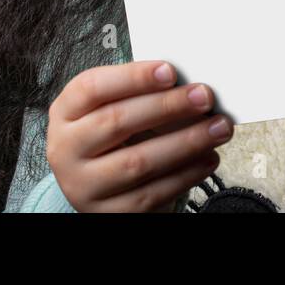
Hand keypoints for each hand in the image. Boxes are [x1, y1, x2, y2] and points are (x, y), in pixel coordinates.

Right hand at [45, 60, 234, 211]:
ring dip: (186, 142)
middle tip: (204, 97)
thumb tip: (189, 86)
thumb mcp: (114, 106)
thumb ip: (142, 93)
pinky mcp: (107, 213)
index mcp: (66, 111)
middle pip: (116, 122)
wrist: (100, 184)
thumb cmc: (114, 133)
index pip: (93, 88)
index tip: (171, 71)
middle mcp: (65, 149)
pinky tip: (209, 157)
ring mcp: (82, 185)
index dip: (133, 78)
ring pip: (137, 162)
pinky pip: (151, 194)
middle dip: (167, 107)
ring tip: (218, 128)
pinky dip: (186, 174)